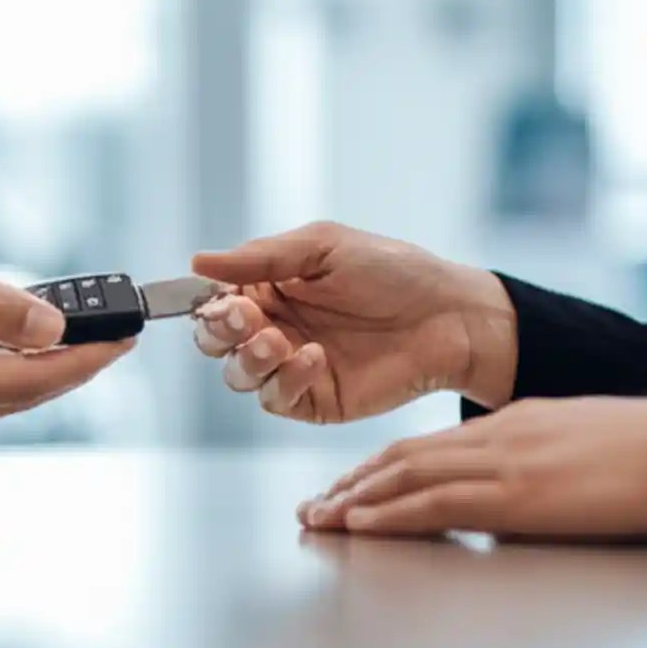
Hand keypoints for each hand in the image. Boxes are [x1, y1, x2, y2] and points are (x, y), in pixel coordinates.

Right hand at [0, 227, 132, 440]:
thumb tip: (53, 329)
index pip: (29, 382)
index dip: (85, 361)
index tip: (124, 338)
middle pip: (20, 396)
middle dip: (73, 365)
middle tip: (115, 331)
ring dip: (41, 369)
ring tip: (83, 332)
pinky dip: (5, 371)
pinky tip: (28, 346)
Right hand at [191, 221, 518, 422]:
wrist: (449, 317)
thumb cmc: (392, 271)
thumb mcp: (323, 247)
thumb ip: (261, 257)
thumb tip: (197, 261)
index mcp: (268, 287)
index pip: (214, 300)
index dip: (206, 303)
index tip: (221, 298)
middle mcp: (272, 327)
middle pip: (215, 342)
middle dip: (219, 332)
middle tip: (244, 318)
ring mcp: (290, 366)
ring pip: (239, 375)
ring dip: (249, 358)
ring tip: (278, 340)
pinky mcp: (313, 399)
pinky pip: (276, 400)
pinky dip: (286, 380)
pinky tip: (314, 358)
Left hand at [296, 396, 646, 539]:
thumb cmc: (641, 448)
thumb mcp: (567, 441)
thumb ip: (522, 460)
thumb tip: (496, 497)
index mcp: (507, 423)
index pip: (424, 445)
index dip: (378, 467)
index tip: (346, 486)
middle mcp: (494, 437)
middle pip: (402, 457)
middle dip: (352, 484)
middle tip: (314, 504)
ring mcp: (503, 464)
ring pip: (408, 476)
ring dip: (357, 500)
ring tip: (321, 516)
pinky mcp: (517, 494)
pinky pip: (439, 502)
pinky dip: (393, 512)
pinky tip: (362, 523)